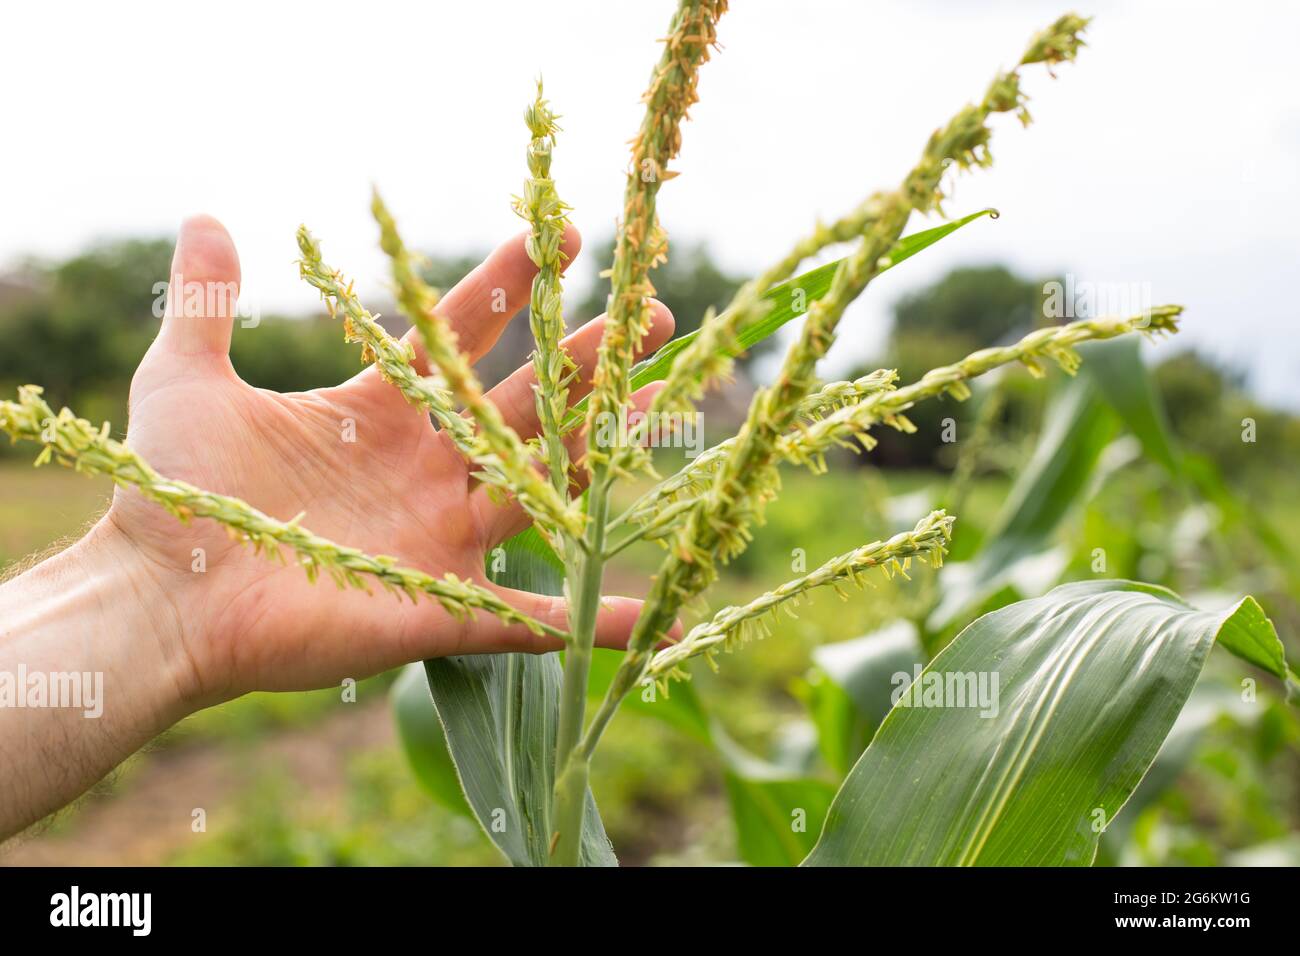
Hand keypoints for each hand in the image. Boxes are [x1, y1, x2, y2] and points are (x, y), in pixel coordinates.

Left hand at [110, 215, 672, 705]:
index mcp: (376, 412)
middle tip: (652, 313)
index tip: (561, 236)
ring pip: (546, 485)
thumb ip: (208, 300)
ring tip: (661, 398)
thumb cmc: (174, 494)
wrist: (162, 601)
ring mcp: (440, 539)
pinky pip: (535, 620)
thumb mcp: (189, 380)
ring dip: (606, 447)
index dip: (510, 284)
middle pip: (524, 404)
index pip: (459, 334)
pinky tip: (661, 618)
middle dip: (585, 359)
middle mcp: (424, 470)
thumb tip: (203, 214)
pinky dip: (596, 622)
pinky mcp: (445, 609)